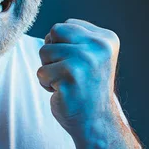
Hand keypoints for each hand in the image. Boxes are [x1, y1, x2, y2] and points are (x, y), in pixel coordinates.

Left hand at [37, 18, 119, 135]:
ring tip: (67, 83)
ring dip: (49, 70)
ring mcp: (85, 61)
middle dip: (53, 53)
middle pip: (53, 33)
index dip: (62, 46)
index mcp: (107, 38)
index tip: (79, 65)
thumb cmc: (86, 88)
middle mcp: (99, 46)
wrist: (96, 123)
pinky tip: (64, 92)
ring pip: (44, 51)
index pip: (65, 25)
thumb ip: (75, 39)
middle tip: (69, 73)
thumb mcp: (90, 56)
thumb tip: (51, 33)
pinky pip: (41, 72)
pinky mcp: (70, 77)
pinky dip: (46, 84)